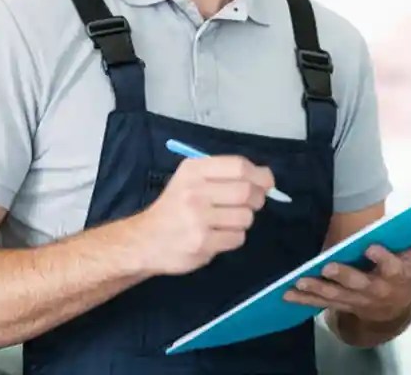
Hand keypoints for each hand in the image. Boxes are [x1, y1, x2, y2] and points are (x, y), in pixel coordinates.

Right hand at [131, 156, 274, 275]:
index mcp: (193, 171)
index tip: (265, 184)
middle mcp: (194, 192)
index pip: (239, 166)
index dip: (260, 175)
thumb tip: (266, 179)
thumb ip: (224, 175)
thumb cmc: (175, 207)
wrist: (144, 241)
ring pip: (246, 217)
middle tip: (250, 205)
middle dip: (256, 199)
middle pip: (247, 192)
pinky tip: (217, 236)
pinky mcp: (201, 244)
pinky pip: (237, 238)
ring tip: (226, 222)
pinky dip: (234, 238)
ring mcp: (197, 219)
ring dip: (243, 221)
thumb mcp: (191, 180)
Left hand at [283, 219, 410, 321]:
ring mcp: (356, 299)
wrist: (395, 308)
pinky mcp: (341, 303)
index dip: (383, 258)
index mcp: (397, 274)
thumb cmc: (409, 272)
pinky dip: (304, 300)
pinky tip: (287, 294)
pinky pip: (320, 303)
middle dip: (344, 276)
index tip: (372, 246)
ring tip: (300, 281)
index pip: (392, 267)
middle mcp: (376, 289)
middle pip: (359, 283)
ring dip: (317, 290)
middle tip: (329, 267)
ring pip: (336, 296)